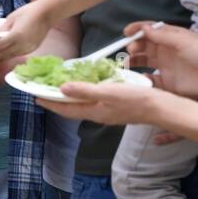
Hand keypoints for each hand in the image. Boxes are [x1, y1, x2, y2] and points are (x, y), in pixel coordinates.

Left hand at [0, 0, 51, 59]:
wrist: (46, 14)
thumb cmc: (28, 12)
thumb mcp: (11, 18)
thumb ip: (2, 29)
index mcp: (16, 35)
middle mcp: (22, 44)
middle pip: (4, 53)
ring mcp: (28, 48)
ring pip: (11, 56)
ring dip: (1, 58)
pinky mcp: (32, 49)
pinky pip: (18, 54)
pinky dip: (10, 55)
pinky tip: (4, 55)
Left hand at [36, 80, 170, 126]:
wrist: (163, 108)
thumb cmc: (137, 100)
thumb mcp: (109, 93)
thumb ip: (85, 91)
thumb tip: (61, 89)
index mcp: (94, 112)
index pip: (66, 109)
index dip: (50, 103)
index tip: (35, 97)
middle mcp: (99, 114)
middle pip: (72, 108)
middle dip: (57, 100)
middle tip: (44, 90)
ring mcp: (108, 111)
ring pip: (84, 104)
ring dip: (71, 96)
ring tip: (61, 86)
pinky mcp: (117, 106)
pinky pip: (95, 100)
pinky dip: (86, 93)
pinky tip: (89, 85)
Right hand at [123, 21, 197, 101]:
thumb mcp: (184, 41)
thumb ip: (163, 36)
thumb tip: (144, 28)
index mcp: (171, 38)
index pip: (150, 30)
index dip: (137, 29)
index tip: (126, 32)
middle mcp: (166, 51)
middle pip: (143, 46)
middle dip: (134, 46)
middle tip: (131, 50)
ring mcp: (165, 67)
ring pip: (142, 62)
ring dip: (133, 61)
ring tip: (126, 64)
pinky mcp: (166, 83)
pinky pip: (148, 80)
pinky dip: (141, 79)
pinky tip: (140, 79)